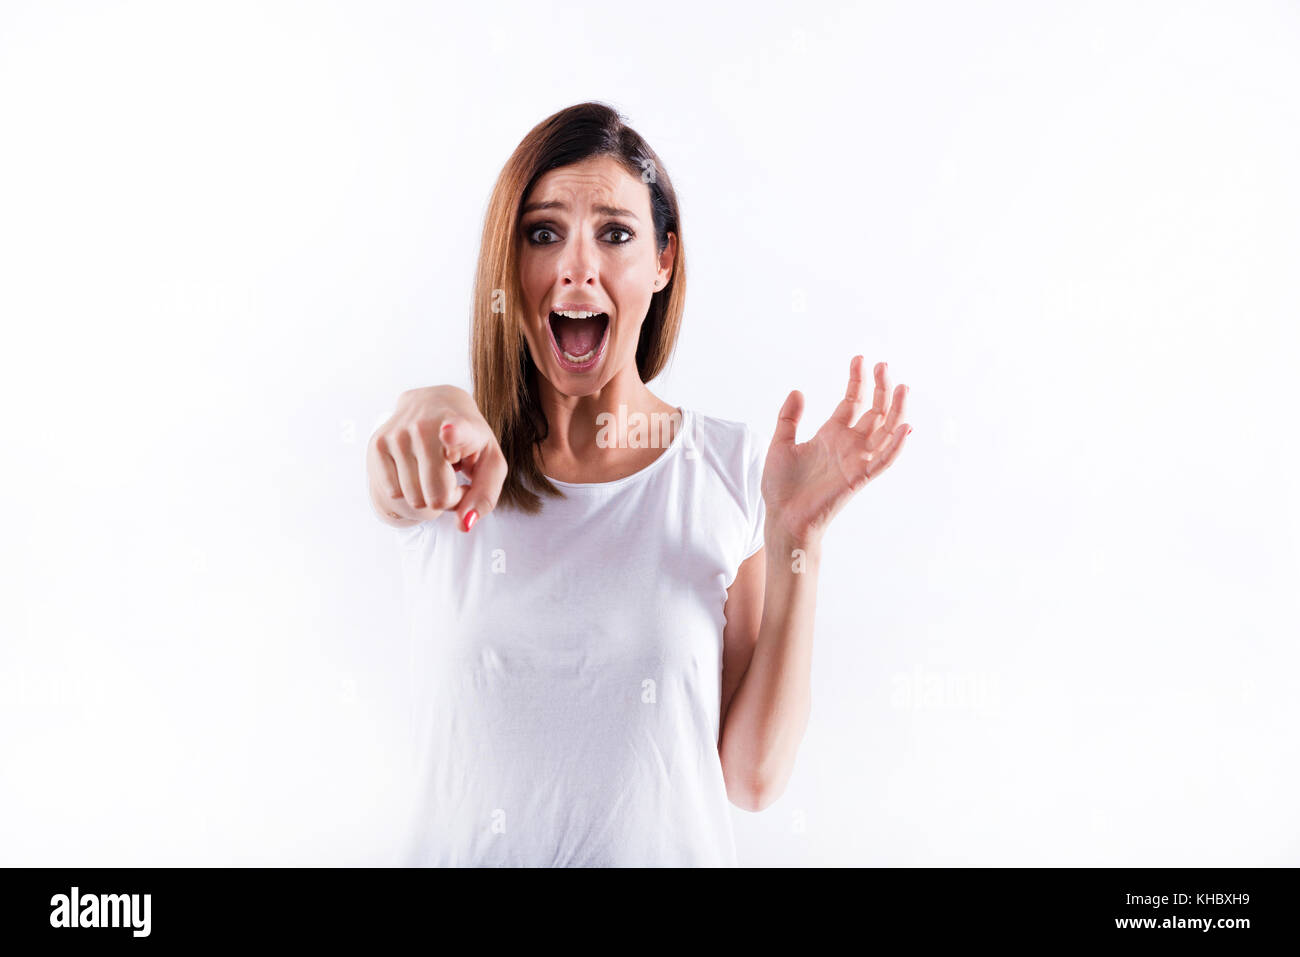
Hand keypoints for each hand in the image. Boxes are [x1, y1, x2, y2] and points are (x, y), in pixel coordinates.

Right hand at [365, 385, 506, 530]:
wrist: (435, 402)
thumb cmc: (469, 441)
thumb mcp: (489, 464)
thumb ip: (485, 497)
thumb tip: (465, 525)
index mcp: (462, 425)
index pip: (456, 431)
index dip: (453, 434)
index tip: (448, 432)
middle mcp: (426, 426)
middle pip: (437, 496)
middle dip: (448, 496)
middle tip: (452, 473)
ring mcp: (399, 434)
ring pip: (414, 498)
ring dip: (428, 494)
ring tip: (435, 467)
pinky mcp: (378, 443)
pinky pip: (394, 493)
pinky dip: (408, 490)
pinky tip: (417, 467)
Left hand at [761, 357, 910, 545]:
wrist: (782, 516)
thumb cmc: (780, 486)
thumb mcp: (780, 443)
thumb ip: (788, 417)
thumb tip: (798, 391)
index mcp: (831, 434)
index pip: (852, 401)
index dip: (858, 380)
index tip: (860, 358)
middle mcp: (848, 444)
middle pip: (874, 411)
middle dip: (880, 388)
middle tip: (883, 365)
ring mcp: (856, 460)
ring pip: (885, 431)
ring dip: (895, 410)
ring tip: (902, 386)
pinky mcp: (859, 477)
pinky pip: (883, 460)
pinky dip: (896, 445)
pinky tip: (905, 427)